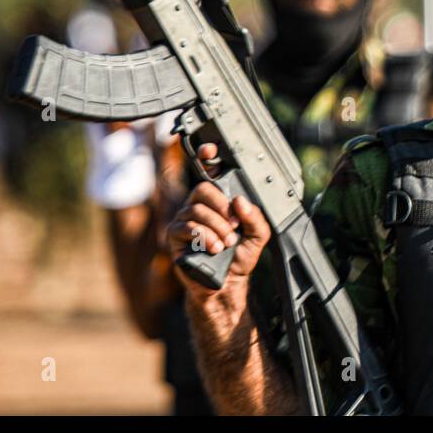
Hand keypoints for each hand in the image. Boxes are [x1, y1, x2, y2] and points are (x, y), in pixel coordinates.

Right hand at [167, 144, 270, 303]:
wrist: (227, 283)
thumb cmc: (239, 257)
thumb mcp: (257, 236)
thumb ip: (255, 218)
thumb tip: (240, 202)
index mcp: (219, 201)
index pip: (210, 174)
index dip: (206, 157)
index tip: (208, 149)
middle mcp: (200, 206)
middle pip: (203, 189)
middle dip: (221, 207)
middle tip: (233, 225)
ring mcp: (185, 220)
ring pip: (196, 210)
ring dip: (216, 227)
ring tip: (226, 243)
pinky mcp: (175, 237)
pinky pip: (185, 226)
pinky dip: (203, 236)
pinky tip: (213, 247)